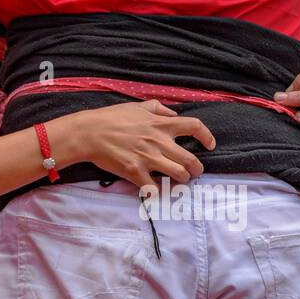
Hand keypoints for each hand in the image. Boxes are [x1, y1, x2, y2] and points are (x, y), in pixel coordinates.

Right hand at [53, 100, 214, 189]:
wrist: (89, 132)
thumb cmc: (111, 118)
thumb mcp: (136, 106)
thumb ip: (158, 108)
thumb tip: (173, 114)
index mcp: (160, 124)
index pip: (194, 127)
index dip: (207, 136)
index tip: (210, 145)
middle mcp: (158, 141)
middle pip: (191, 159)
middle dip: (197, 168)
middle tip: (194, 171)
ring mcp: (148, 158)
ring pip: (179, 175)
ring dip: (182, 180)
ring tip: (179, 180)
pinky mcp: (135, 172)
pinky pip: (154, 188)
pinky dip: (157, 192)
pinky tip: (156, 190)